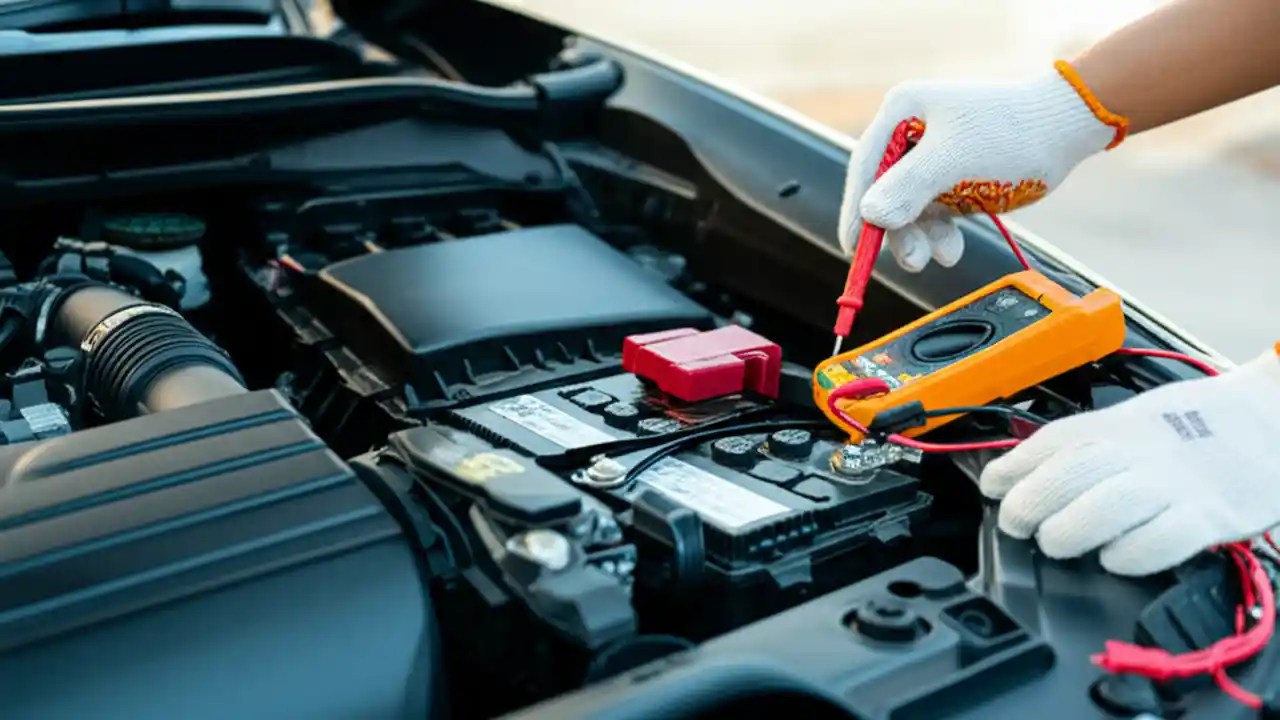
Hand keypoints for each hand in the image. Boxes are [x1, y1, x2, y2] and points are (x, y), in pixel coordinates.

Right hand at [839, 63, 1122, 271]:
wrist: (1068, 127)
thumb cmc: (1013, 132)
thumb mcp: (956, 159)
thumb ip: (909, 186)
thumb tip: (870, 216)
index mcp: (902, 112)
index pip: (866, 166)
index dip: (856, 209)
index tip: (853, 247)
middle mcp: (911, 134)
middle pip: (884, 192)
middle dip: (897, 229)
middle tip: (911, 260)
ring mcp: (932, 158)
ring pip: (909, 209)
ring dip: (921, 238)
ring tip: (943, 256)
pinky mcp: (953, 178)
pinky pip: (934, 214)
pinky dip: (941, 235)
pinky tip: (953, 249)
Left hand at [980, 350, 1279, 575]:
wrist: (1271, 416)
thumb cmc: (1194, 425)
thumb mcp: (1130, 420)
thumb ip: (1081, 444)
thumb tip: (1018, 472)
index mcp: (1116, 425)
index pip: (1051, 442)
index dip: (1012, 466)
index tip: (991, 487)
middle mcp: (1140, 451)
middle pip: (1070, 474)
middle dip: (1030, 503)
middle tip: (1018, 523)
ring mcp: (1174, 484)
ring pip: (1107, 507)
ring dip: (1070, 530)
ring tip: (1055, 543)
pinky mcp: (1210, 516)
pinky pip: (1164, 540)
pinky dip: (1131, 554)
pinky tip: (1114, 559)